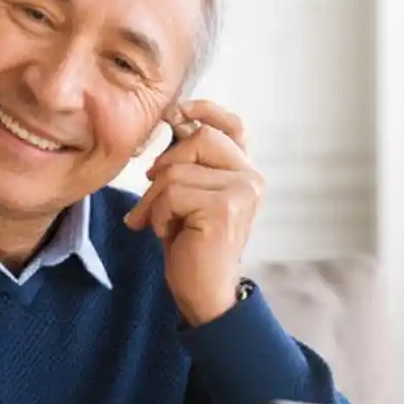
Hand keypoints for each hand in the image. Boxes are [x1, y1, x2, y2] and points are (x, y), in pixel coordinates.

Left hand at [124, 101, 263, 326]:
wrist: (206, 293)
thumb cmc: (194, 245)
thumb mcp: (192, 196)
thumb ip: (189, 164)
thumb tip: (173, 121)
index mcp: (245, 172)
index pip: (232, 126)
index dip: (205, 111)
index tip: (176, 113)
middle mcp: (251, 178)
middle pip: (199, 139)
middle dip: (165, 165)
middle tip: (151, 193)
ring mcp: (241, 191)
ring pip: (177, 171)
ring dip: (154, 200)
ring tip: (158, 223)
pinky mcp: (224, 208)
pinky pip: (172, 194)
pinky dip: (157, 214)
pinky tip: (166, 234)